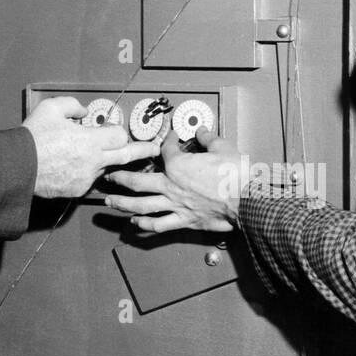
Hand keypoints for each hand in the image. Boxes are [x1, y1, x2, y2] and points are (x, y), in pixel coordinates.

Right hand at [23, 97, 160, 197]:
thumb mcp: (51, 108)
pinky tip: (72, 166)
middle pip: (127, 156)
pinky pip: (89, 179)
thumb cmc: (33, 138)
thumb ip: (72, 106)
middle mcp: (93, 161)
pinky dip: (86, 172)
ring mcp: (86, 178)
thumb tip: (83, 111)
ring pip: (105, 168)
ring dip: (104, 161)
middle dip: (143, 151)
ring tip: (93, 156)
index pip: (120, 136)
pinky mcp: (77, 190)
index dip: (118, 132)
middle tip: (154, 150)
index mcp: (90, 140)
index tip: (118, 131)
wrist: (17, 167)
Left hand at [105, 126, 241, 232]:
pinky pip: (160, 224)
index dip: (166, 141)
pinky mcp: (185, 221)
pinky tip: (136, 223)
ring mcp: (176, 205)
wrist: (247, 202)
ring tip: (109, 202)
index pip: (165, 150)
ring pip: (142, 205)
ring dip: (123, 204)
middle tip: (107, 176)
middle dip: (119, 178)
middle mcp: (171, 186)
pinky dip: (146, 224)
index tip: (169, 138)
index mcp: (178, 165)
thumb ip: (208, 138)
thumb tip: (201, 130)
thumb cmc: (235, 174)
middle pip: (138, 182)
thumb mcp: (223, 147)